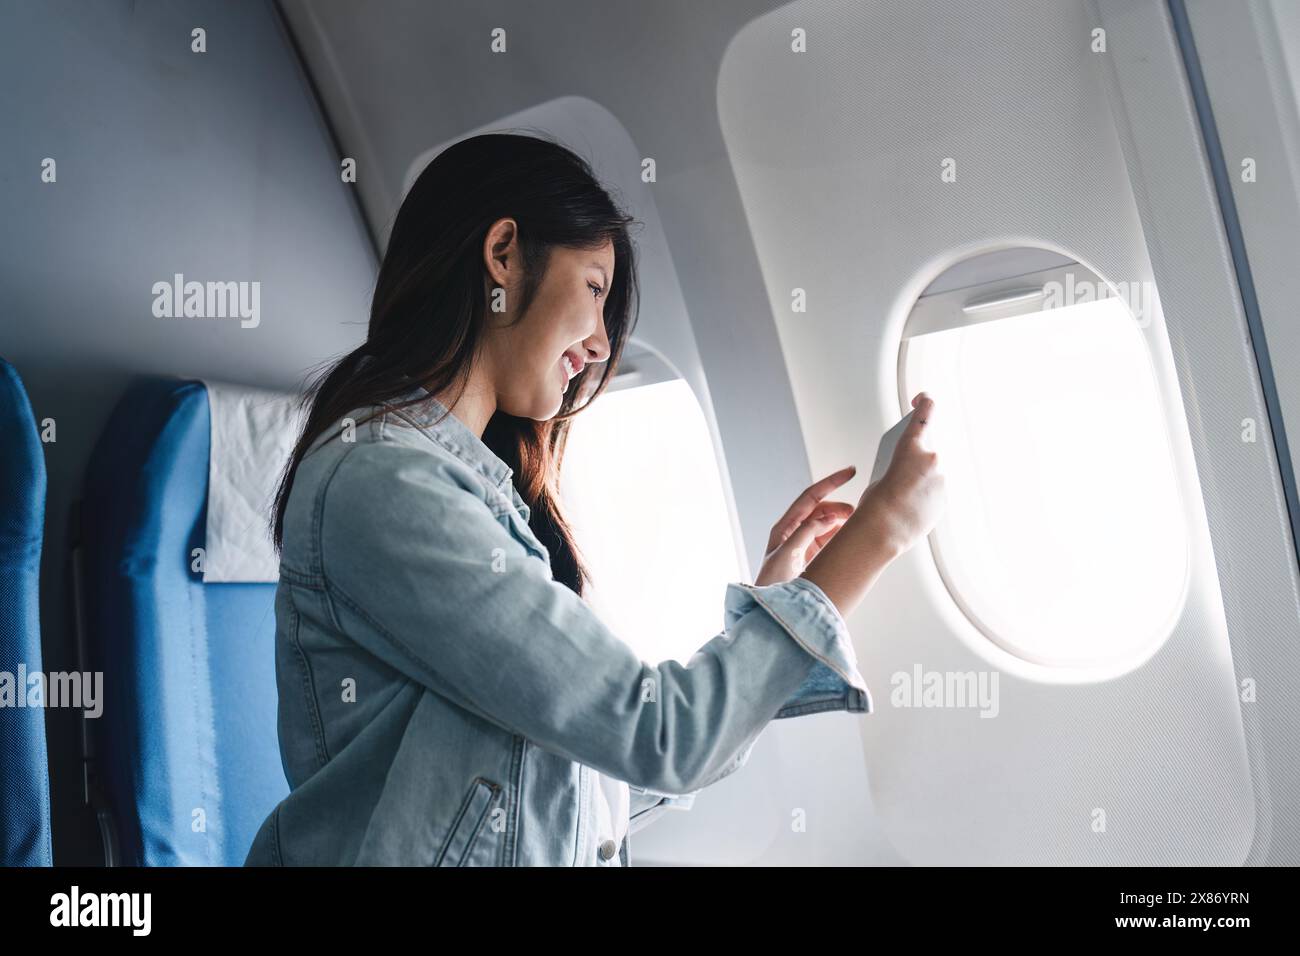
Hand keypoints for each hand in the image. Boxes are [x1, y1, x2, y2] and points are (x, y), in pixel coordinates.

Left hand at [754, 465, 856, 585]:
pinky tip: (850, 538)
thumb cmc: (772, 585)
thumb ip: (806, 533)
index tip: (850, 472)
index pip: (811, 497)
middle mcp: (793, 533)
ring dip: (842, 521)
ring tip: (856, 524)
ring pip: (827, 524)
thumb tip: (829, 517)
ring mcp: (802, 545)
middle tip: (857, 512)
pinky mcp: (811, 558)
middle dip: (839, 505)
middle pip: (820, 509)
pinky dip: (841, 535)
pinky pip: (829, 540)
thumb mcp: (787, 554)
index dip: (831, 483)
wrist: (771, 610)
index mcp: (784, 527)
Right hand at [858, 392, 945, 554]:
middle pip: (928, 451)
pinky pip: (936, 493)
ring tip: (902, 499)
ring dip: (920, 482)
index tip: (922, 401)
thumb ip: (901, 463)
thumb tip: (910, 471)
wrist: (886, 529)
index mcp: (911, 445)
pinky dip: (925, 498)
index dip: (924, 402)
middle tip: (902, 476)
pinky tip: (910, 509)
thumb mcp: (882, 471)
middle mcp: (932, 457)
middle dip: (917, 460)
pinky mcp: (945, 498)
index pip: (925, 411)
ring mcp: (941, 478)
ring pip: (933, 474)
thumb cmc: (878, 502)